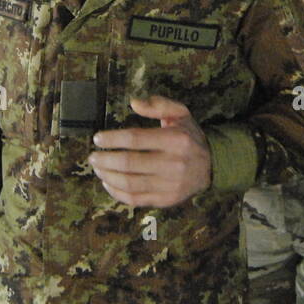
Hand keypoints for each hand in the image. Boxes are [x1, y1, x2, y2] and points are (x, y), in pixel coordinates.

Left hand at [89, 95, 210, 207]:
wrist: (211, 167)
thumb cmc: (189, 137)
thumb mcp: (180, 114)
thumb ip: (158, 105)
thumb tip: (133, 103)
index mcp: (176, 140)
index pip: (136, 139)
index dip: (112, 139)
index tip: (98, 139)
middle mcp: (173, 164)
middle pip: (129, 163)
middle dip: (105, 160)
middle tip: (92, 157)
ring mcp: (170, 185)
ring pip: (130, 183)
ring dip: (108, 176)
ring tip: (98, 169)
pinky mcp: (166, 200)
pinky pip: (136, 200)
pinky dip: (117, 193)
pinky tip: (108, 183)